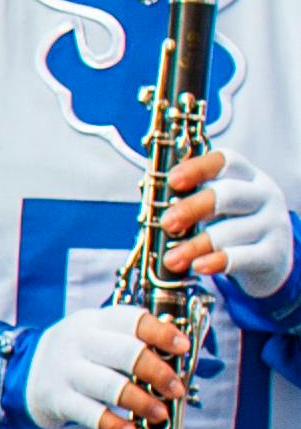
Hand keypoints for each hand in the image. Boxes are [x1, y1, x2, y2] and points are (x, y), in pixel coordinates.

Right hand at [23, 301, 189, 428]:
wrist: (26, 373)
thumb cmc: (81, 356)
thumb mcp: (102, 337)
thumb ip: (139, 342)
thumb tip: (191, 357)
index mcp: (96, 322)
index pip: (132, 319)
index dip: (162, 332)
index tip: (183, 348)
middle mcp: (80, 342)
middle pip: (126, 352)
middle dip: (158, 372)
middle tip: (176, 389)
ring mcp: (66, 371)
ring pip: (111, 386)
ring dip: (142, 402)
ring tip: (160, 413)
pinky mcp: (57, 399)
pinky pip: (90, 414)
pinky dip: (114, 423)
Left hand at [166, 149, 294, 299]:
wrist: (269, 259)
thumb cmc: (230, 225)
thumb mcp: (214, 207)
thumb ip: (190, 200)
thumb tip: (153, 206)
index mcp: (246, 176)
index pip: (225, 161)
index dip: (198, 168)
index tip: (172, 180)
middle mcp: (264, 195)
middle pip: (229, 194)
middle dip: (192, 208)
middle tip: (167, 223)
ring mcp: (272, 223)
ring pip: (231, 231)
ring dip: (195, 245)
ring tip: (171, 259)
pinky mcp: (274, 253)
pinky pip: (244, 258)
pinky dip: (218, 262)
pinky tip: (199, 266)